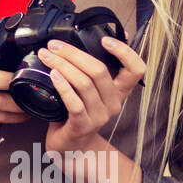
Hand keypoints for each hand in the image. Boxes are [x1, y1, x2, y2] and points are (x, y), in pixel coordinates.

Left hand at [39, 36, 147, 152]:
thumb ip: (93, 67)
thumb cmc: (78, 112)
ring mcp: (99, 116)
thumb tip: (95, 34)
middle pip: (99, 70)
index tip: (105, 39)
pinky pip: (73, 102)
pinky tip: (52, 75)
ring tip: (46, 56)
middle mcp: (114, 103)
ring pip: (83, 83)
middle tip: (54, 45)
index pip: (136, 70)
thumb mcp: (90, 89)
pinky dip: (62, 86)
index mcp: (119, 91)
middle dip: (73, 53)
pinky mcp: (82, 126)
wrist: (72, 147)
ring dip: (62, 66)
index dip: (125, 52)